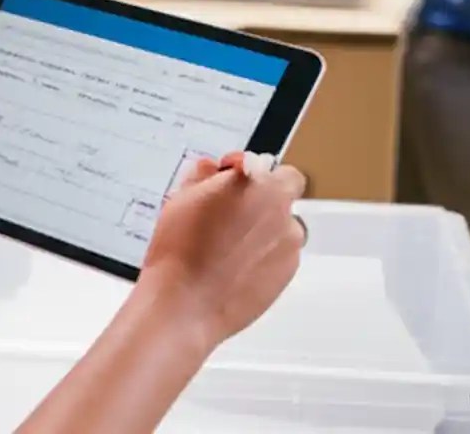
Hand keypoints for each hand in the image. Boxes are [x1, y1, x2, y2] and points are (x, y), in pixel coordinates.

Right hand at [139, 152, 306, 348]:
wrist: (185, 302)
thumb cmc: (180, 252)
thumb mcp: (182, 198)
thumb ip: (203, 176)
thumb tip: (209, 170)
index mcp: (258, 184)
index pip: (276, 168)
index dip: (255, 173)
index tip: (235, 181)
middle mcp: (280, 210)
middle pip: (284, 196)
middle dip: (263, 201)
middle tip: (234, 214)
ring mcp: (288, 244)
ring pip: (284, 228)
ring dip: (266, 231)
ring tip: (231, 247)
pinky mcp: (288, 273)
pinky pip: (282, 256)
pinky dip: (265, 258)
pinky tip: (236, 267)